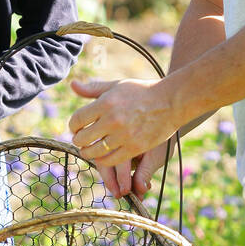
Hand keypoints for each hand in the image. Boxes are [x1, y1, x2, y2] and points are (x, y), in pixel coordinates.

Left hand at [69, 76, 174, 197]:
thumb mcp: (117, 85)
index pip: (77, 119)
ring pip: (94, 151)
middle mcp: (113, 119)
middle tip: (81, 140)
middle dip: (78, 140)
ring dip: (88, 152)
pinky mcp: (134, 148)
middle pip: (82, 137)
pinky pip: (110, 160)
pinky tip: (102, 156)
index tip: (76, 128)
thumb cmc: (141, 92)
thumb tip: (73, 85)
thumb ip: (93, 89)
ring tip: (89, 149)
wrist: (171, 101)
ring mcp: (124, 135)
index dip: (73, 126)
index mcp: (106, 102)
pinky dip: (102, 160)